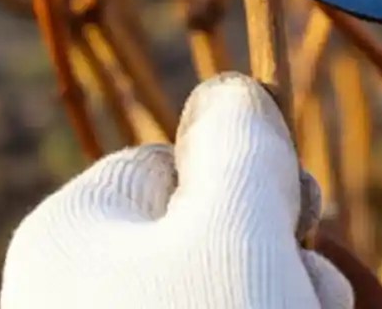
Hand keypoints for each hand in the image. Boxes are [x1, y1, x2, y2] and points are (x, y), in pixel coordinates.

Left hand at [0, 72, 381, 307]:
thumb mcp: (233, 231)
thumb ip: (241, 145)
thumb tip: (231, 93)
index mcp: (72, 231)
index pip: (181, 162)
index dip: (255, 183)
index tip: (302, 222)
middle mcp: (78, 289)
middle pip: (214, 234)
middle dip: (282, 257)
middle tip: (310, 297)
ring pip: (232, 286)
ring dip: (292, 299)